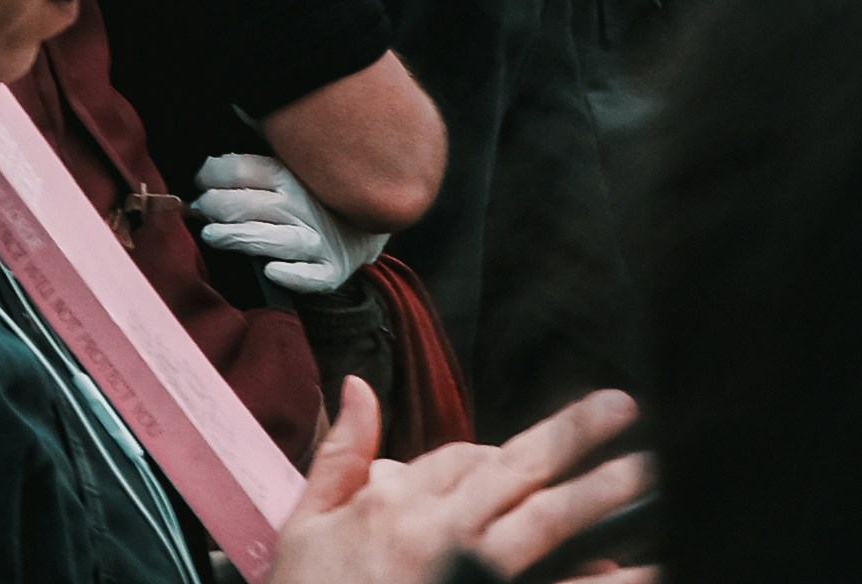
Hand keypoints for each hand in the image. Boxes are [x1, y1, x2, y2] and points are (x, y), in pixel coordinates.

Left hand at [188, 152, 390, 297]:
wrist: (372, 218)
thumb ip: (262, 135)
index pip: (239, 169)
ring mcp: (318, 240)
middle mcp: (301, 206)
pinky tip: (271, 271)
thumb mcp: (290, 156)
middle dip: (215, 206)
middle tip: (201, 209)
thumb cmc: (313, 186)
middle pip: (246, 204)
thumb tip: (238, 105)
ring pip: (272, 239)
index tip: (200, 179)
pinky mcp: (331, 270)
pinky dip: (293, 276)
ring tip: (212, 235)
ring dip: (238, 237)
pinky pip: (312, 277)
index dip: (210, 173)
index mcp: (287, 174)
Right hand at [265, 382, 649, 583]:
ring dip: (601, 491)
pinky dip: (606, 579)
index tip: (529, 456)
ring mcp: (471, 575)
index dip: (500, 451)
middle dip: (572, 436)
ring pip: (548, 521)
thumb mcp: (307, 522)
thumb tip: (361, 388)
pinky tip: (645, 567)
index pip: (462, 457)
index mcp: (391, 502)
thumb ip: (341, 454)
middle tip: (621, 408)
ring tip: (646, 473)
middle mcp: (437, 532)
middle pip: (517, 471)